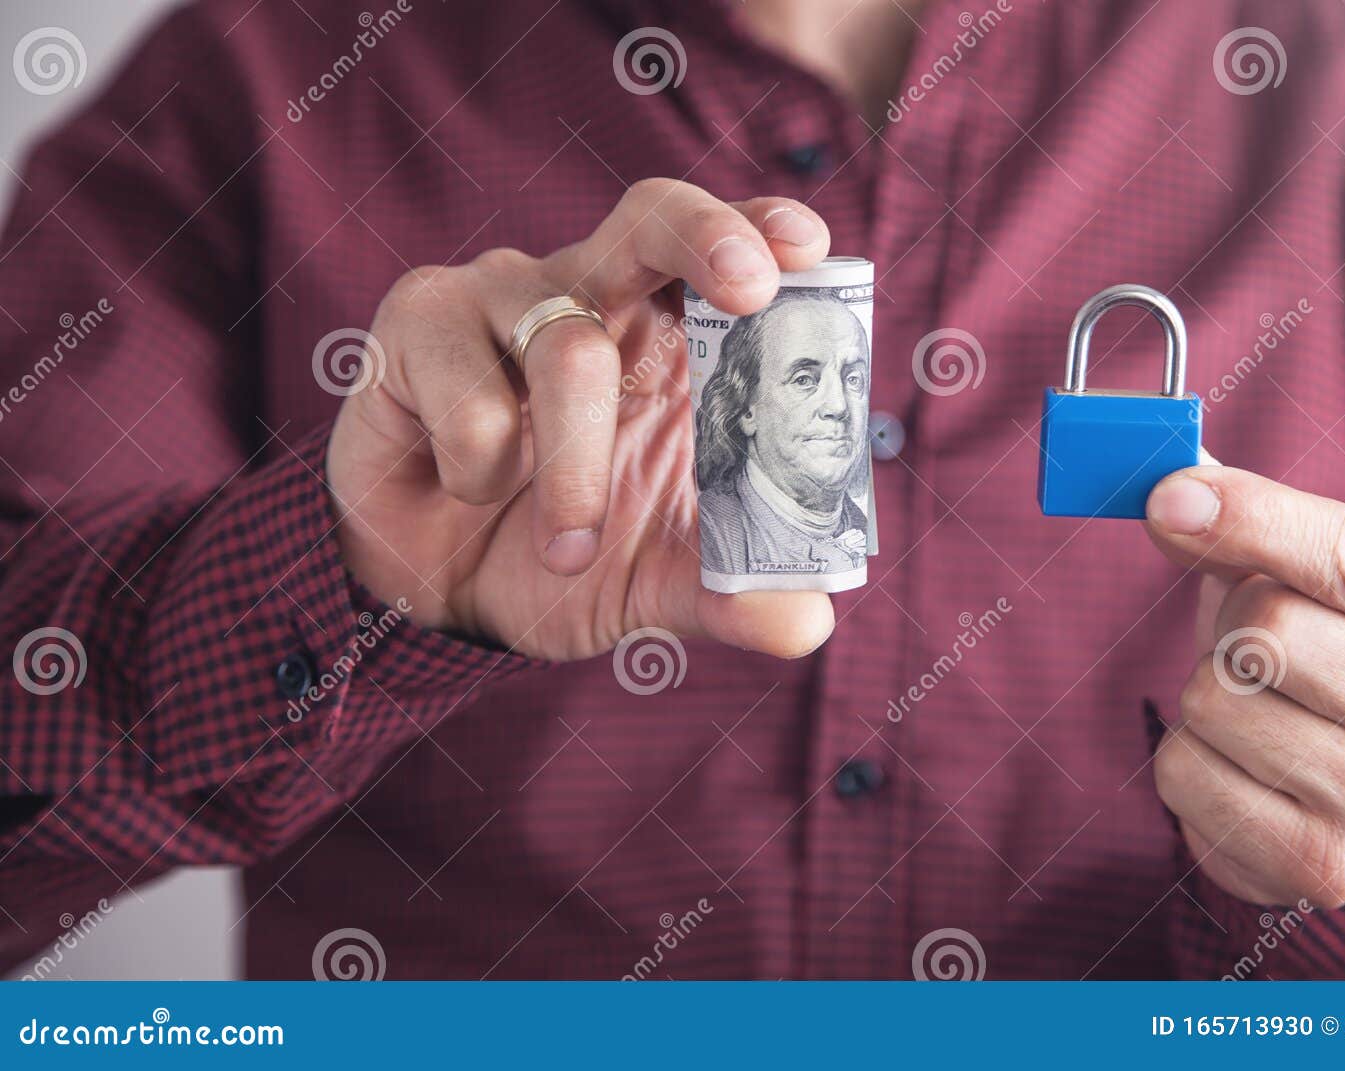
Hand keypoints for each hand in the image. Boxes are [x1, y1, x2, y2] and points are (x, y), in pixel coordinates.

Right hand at [328, 179, 836, 661]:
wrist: (435, 589)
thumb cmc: (565, 552)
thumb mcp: (655, 582)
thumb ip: (727, 592)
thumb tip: (808, 620)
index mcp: (671, 335)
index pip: (730, 249)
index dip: (764, 229)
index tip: (808, 247)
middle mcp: (595, 291)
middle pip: (653, 214)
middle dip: (707, 238)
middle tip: (748, 289)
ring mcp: (505, 296)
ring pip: (568, 349)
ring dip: (575, 472)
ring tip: (568, 550)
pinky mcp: (421, 320)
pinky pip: (472, 399)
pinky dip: (481, 473)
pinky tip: (470, 489)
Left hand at [1143, 467, 1344, 907]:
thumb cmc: (1341, 650)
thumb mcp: (1330, 574)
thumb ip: (1261, 523)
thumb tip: (1174, 499)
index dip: (1246, 517)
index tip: (1169, 499)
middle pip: (1268, 631)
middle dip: (1234, 624)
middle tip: (1262, 648)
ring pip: (1214, 702)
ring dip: (1207, 692)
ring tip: (1260, 708)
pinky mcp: (1320, 870)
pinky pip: (1183, 774)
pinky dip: (1188, 758)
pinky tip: (1242, 766)